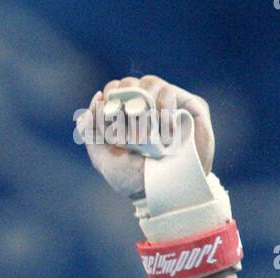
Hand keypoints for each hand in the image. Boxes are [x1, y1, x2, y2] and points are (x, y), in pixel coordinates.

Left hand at [77, 76, 214, 199]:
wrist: (163, 192)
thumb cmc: (133, 180)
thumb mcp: (105, 161)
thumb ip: (91, 134)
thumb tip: (95, 100)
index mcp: (125, 116)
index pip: (115, 89)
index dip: (111, 93)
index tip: (108, 109)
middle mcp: (146, 107)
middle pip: (131, 82)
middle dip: (124, 98)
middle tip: (125, 122)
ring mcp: (167, 104)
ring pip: (149, 83)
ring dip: (142, 105)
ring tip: (143, 134)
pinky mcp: (187, 105)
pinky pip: (169, 92)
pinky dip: (162, 108)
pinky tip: (162, 130)